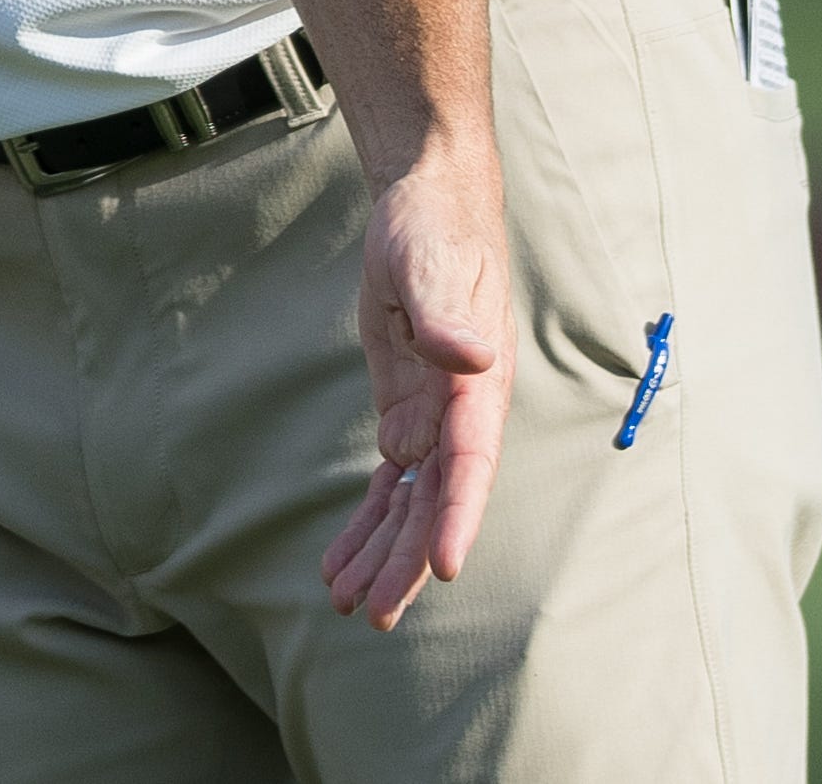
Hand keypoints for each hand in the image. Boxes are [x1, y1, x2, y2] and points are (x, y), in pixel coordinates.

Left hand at [324, 146, 511, 627]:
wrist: (426, 205)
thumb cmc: (433, 229)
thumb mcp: (432, 263)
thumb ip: (447, 315)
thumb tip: (469, 359)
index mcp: (480, 386)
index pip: (472, 464)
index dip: (459, 516)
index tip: (443, 567)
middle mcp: (463, 414)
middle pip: (437, 502)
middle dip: (407, 561)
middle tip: (373, 616)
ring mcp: (435, 418)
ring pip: (409, 504)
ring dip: (381, 554)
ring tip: (347, 604)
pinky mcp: (406, 412)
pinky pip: (389, 481)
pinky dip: (368, 522)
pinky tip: (341, 563)